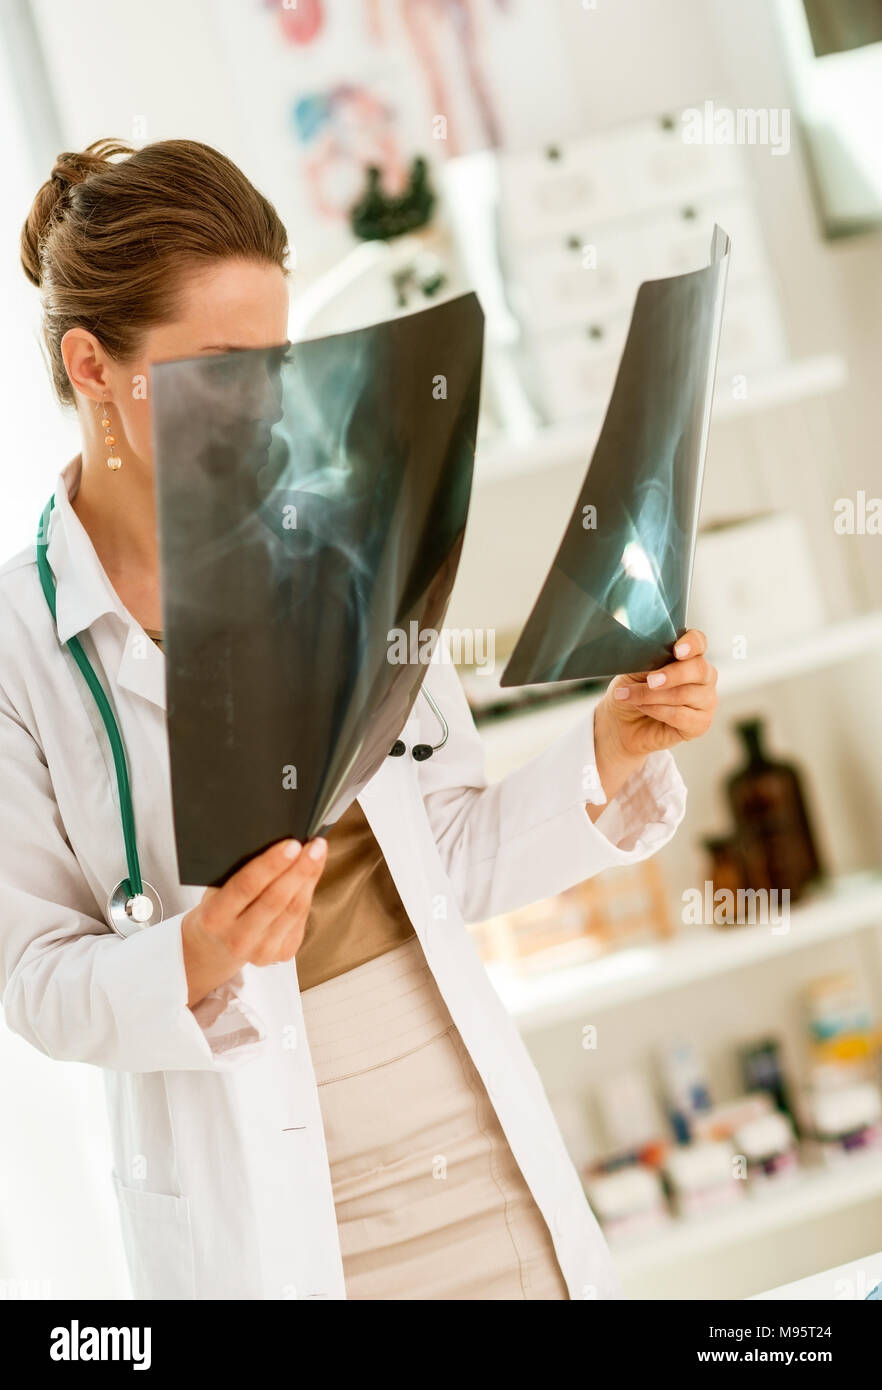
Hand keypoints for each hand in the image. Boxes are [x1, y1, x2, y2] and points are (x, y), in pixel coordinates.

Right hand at [181, 837, 327, 1007]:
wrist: (217, 946)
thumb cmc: (220, 906)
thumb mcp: (217, 889)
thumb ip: (240, 871)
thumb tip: (279, 842)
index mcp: (215, 917)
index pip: (246, 886)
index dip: (272, 864)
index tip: (292, 844)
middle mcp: (237, 939)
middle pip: (276, 899)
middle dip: (299, 869)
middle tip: (315, 845)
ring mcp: (261, 951)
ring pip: (294, 909)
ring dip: (310, 878)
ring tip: (318, 853)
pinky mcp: (281, 954)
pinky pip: (300, 918)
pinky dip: (309, 892)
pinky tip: (313, 873)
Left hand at [589, 629, 717, 816]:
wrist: (614, 725)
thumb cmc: (624, 693)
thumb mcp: (630, 673)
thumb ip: (646, 661)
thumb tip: (645, 651)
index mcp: (684, 656)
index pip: (698, 642)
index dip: (692, 643)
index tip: (678, 647)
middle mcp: (700, 677)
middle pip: (701, 670)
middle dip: (673, 676)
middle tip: (650, 680)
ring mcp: (704, 701)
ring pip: (695, 695)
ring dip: (661, 697)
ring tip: (633, 699)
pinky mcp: (699, 725)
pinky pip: (690, 718)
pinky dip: (666, 713)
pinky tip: (646, 712)